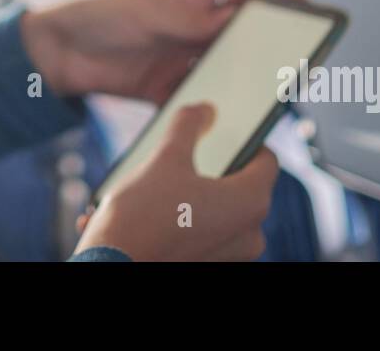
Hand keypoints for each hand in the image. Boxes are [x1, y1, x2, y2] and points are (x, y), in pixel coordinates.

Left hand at [20, 0, 303, 102]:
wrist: (56, 53)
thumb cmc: (98, 17)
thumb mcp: (145, 11)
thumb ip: (186, 17)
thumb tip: (229, 15)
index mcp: (191, 6)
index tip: (305, 3)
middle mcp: (192, 35)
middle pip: (243, 42)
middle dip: (272, 50)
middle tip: (298, 62)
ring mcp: (181, 65)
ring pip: (226, 76)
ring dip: (246, 87)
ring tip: (269, 98)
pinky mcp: (166, 95)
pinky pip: (199, 107)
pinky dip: (214, 116)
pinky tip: (226, 124)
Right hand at [74, 102, 277, 260]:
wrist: (113, 267)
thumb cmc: (143, 216)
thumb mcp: (165, 158)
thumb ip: (188, 127)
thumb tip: (202, 111)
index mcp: (250, 202)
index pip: (266, 160)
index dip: (247, 141)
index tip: (225, 133)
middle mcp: (250, 234)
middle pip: (241, 186)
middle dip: (214, 169)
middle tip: (186, 155)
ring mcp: (231, 256)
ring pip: (220, 211)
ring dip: (194, 195)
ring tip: (157, 184)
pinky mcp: (209, 266)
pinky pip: (205, 234)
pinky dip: (184, 219)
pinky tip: (150, 211)